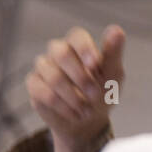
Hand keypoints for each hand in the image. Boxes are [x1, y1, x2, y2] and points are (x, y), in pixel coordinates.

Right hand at [26, 24, 124, 151]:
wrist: (88, 121)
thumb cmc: (102, 92)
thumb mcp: (113, 75)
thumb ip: (113, 53)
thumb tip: (117, 30)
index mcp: (78, 45)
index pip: (77, 36)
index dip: (85, 49)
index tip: (96, 65)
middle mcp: (58, 51)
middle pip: (61, 53)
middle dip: (81, 77)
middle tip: (94, 94)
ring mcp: (44, 67)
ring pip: (53, 76)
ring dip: (74, 97)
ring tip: (87, 110)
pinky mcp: (34, 84)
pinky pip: (44, 92)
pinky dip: (63, 107)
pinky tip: (74, 114)